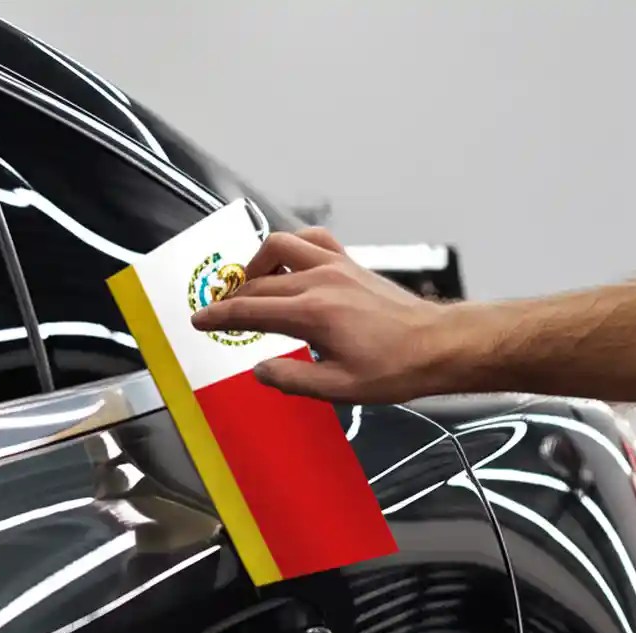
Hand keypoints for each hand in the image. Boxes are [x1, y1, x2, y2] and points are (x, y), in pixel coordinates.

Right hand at [191, 228, 470, 402]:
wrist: (437, 345)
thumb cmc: (395, 368)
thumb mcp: (339, 388)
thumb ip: (292, 380)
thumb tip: (259, 371)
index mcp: (313, 314)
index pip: (250, 310)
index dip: (218, 316)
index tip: (199, 321)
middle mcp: (321, 281)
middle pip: (258, 281)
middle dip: (231, 297)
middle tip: (218, 314)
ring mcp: (336, 266)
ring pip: (280, 247)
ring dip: (256, 264)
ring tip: (248, 285)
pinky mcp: (350, 264)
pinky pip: (312, 240)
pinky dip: (292, 246)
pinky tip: (287, 262)